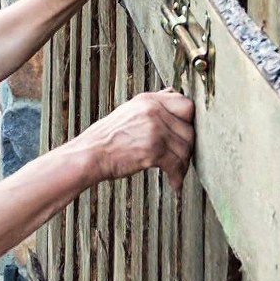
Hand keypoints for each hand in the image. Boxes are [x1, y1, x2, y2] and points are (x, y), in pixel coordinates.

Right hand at [71, 89, 195, 190]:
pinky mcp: (153, 150)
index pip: (186, 104)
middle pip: (189, 129)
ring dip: (183, 164)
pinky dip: (177, 176)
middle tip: (181, 156)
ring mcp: (154, 130)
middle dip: (188, 146)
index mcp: (148, 100)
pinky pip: (176, 164)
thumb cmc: (108, 137)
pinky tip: (174, 183)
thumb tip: (173, 96)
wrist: (90, 154)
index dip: (189, 121)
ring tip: (176, 172)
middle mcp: (153, 111)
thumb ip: (152, 105)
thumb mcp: (129, 111)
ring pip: (185, 148)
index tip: (185, 134)